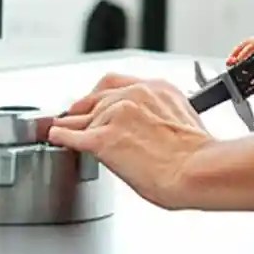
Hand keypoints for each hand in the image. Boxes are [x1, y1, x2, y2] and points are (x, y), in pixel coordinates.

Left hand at [48, 73, 213, 208]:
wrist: (196, 170)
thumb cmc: (198, 155)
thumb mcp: (185, 119)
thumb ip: (161, 115)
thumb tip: (151, 128)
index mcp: (157, 88)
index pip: (117, 83)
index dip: (101, 93)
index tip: (94, 100)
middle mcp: (134, 95)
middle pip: (96, 98)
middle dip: (83, 108)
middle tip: (75, 115)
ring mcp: (115, 115)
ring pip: (84, 117)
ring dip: (73, 124)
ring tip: (63, 128)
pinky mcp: (102, 138)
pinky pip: (72, 135)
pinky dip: (61, 135)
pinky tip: (56, 136)